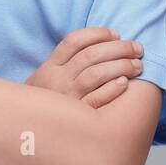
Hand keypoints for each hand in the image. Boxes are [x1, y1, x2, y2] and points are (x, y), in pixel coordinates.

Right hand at [26, 27, 143, 107]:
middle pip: (90, 55)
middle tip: (137, 48)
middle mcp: (57, 80)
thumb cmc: (46, 101)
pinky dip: (111, 89)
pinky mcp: (76, 118)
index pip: (74, 41)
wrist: (27, 131)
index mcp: (50, 67)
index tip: (116, 34)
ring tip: (137, 65)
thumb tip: (102, 43)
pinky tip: (125, 83)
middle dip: (119, 48)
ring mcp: (67, 98)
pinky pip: (96, 100)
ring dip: (121, 66)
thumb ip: (66, 61)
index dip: (98, 33)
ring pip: (96, 74)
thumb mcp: (46, 77)